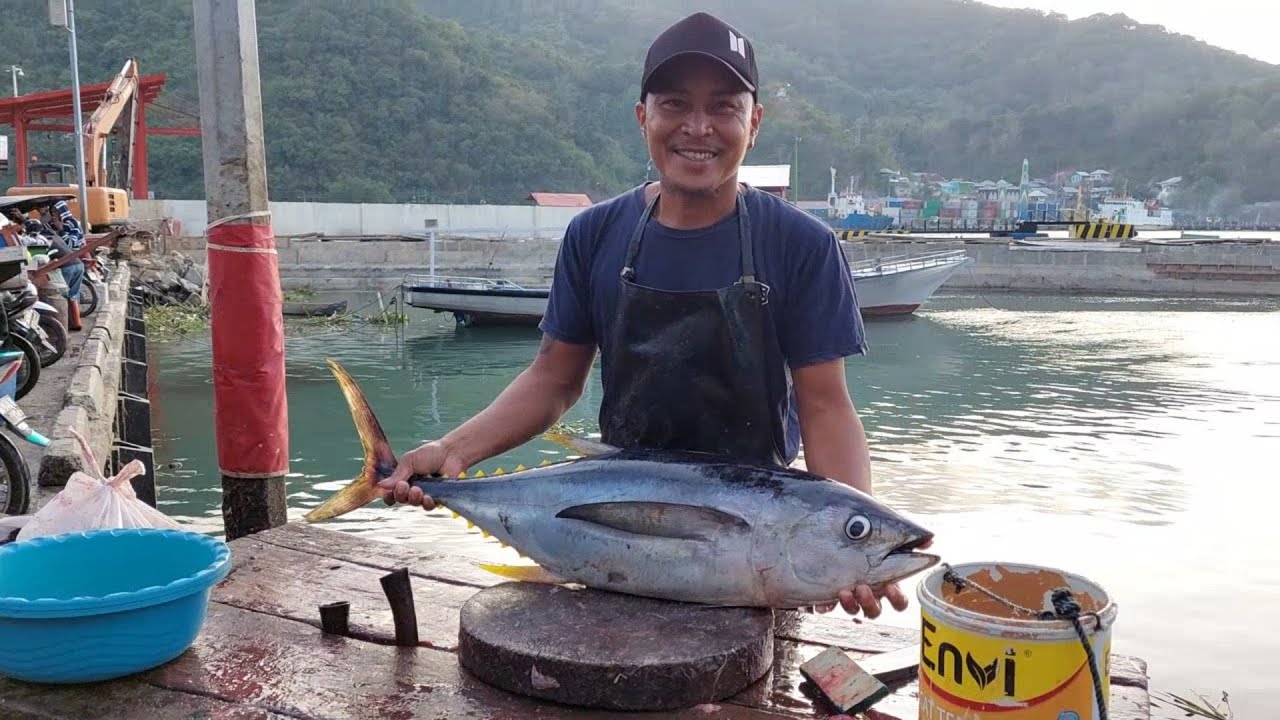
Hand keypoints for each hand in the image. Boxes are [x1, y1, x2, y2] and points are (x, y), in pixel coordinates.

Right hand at [377, 440, 464, 510]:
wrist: (451, 453)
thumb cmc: (430, 454)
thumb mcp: (410, 461)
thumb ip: (397, 474)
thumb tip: (381, 485)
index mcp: (403, 479)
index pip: (391, 493)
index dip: (388, 496)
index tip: (388, 492)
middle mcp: (412, 489)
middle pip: (401, 500)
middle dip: (400, 495)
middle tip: (404, 486)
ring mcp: (424, 494)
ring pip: (414, 504)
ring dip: (413, 499)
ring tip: (417, 490)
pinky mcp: (437, 498)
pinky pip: (428, 507)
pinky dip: (426, 503)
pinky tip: (427, 497)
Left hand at [814, 538, 933, 619]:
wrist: (842, 525)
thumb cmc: (869, 533)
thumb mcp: (888, 533)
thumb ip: (909, 539)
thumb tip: (929, 540)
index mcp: (887, 582)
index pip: (898, 602)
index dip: (896, 599)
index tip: (889, 586)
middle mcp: (870, 592)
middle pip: (874, 611)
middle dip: (869, 603)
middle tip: (862, 587)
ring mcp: (850, 594)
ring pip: (853, 611)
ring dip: (850, 604)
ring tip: (844, 590)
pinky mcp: (829, 591)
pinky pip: (826, 605)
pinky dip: (825, 605)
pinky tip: (821, 600)